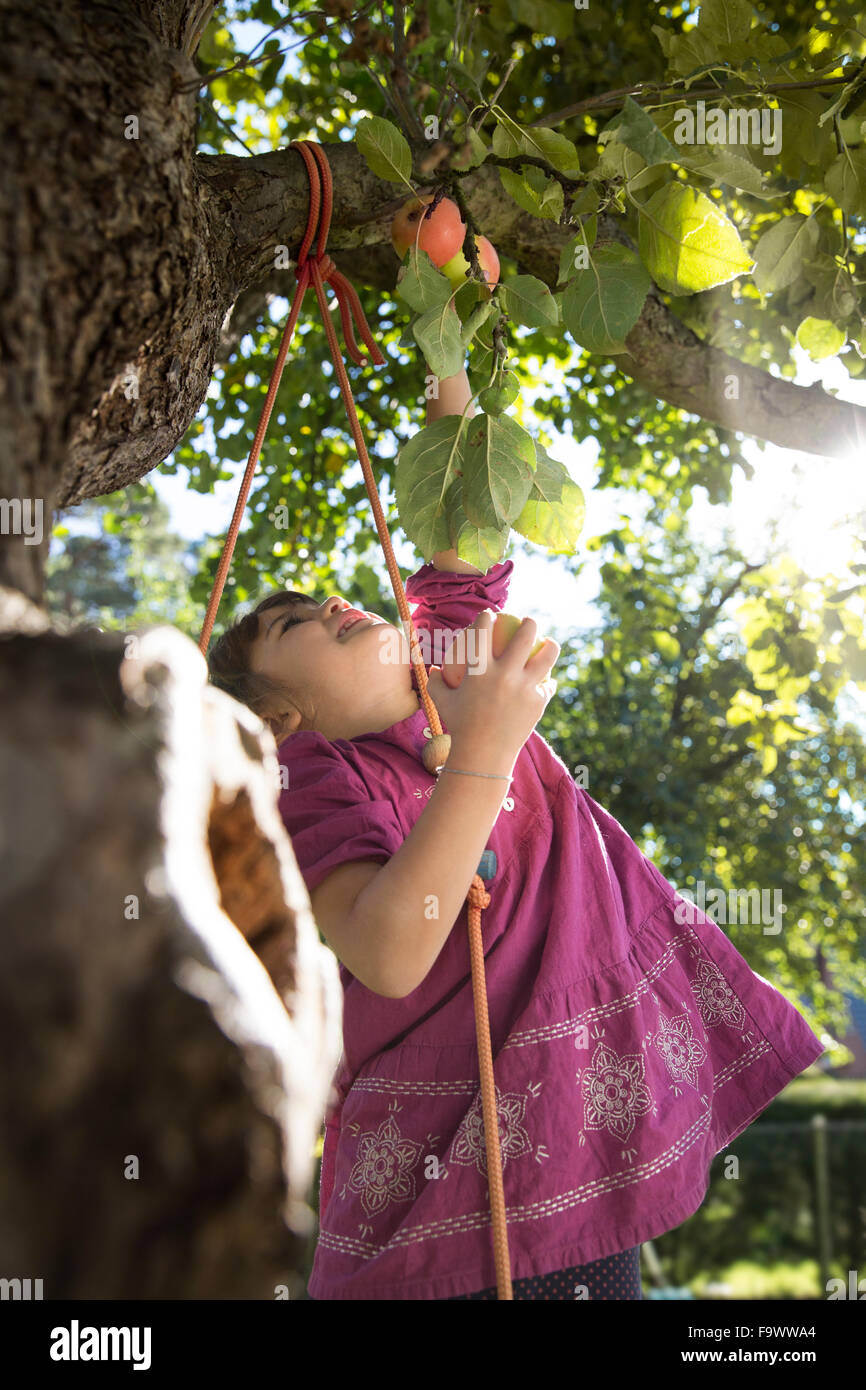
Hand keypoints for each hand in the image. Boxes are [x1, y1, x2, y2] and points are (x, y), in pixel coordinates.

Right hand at [438, 610, 558, 762]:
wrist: (483, 755)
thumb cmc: (460, 726)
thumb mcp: (442, 702)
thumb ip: (434, 683)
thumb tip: (434, 668)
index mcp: (479, 670)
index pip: (484, 631)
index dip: (487, 617)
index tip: (490, 615)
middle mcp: (504, 674)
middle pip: (524, 635)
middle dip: (529, 622)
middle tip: (528, 622)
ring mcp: (524, 688)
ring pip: (547, 656)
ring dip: (550, 645)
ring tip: (549, 643)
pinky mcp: (537, 702)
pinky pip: (547, 687)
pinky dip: (546, 683)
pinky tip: (547, 680)